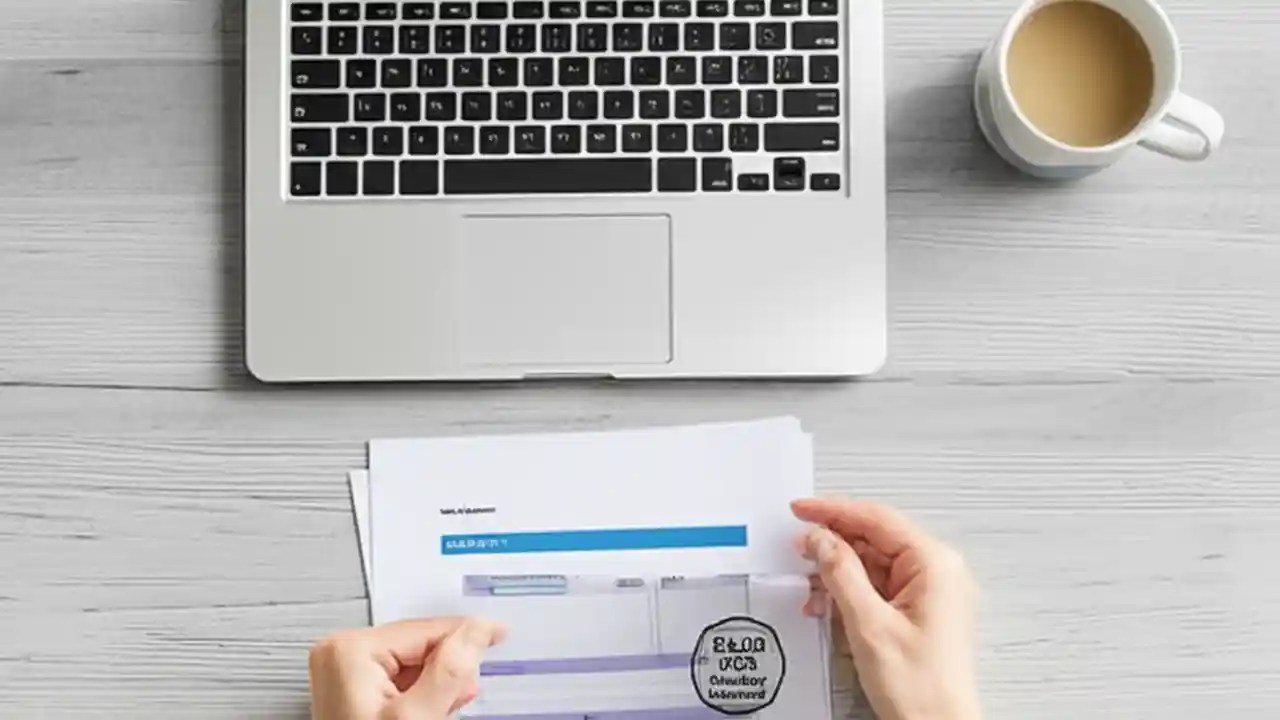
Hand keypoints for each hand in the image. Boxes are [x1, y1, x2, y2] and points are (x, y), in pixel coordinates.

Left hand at [309, 617, 504, 719]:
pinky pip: (396, 678)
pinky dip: (419, 692)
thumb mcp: (415, 719)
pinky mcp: (350, 691)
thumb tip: (476, 631)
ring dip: (438, 681)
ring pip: (411, 662)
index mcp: (351, 650)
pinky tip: (430, 710)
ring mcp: (343, 673)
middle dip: (449, 665)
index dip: (467, 636)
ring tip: (445, 708)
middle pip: (418, 644)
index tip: (497, 635)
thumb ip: (449, 671)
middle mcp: (340, 655)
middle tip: (466, 691)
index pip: (427, 630)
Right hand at [792, 498, 980, 719]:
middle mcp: (937, 572)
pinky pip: (878, 585)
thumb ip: (841, 573)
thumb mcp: (869, 624)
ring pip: (872, 562)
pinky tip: (825, 601)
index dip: (834, 510)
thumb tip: (820, 538)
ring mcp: (928, 591)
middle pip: (874, 538)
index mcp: (935, 564)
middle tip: (798, 545)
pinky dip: (849, 590)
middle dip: (833, 542)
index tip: (801, 509)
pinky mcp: (917, 610)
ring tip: (808, 581)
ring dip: (837, 570)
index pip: (877, 519)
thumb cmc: (922, 688)